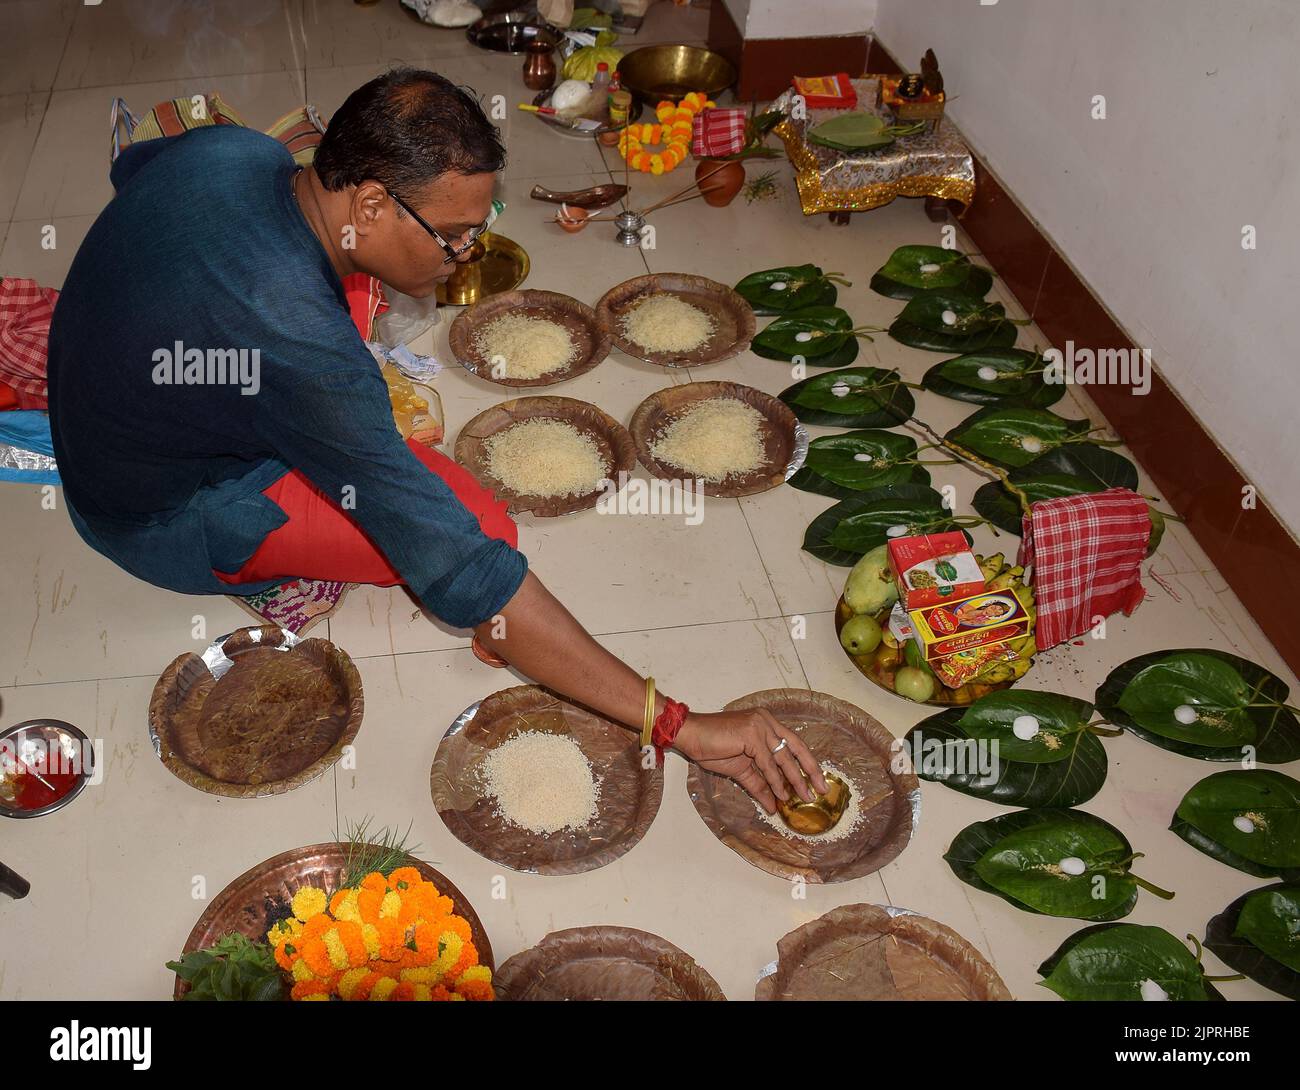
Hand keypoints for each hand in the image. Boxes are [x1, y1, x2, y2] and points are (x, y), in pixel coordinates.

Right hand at [673, 709, 826, 812]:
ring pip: (783, 757)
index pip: (794, 744)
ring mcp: (760, 725)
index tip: (818, 781)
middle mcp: (767, 721)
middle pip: (796, 748)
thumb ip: (760, 785)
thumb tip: (773, 806)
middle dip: (810, 770)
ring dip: (794, 780)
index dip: (807, 763)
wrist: (691, 735)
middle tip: (821, 790)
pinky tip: (781, 794)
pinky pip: (767, 762)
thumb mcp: (741, 769)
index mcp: (767, 724)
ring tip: (803, 797)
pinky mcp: (752, 734)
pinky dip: (775, 780)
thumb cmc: (712, 747)